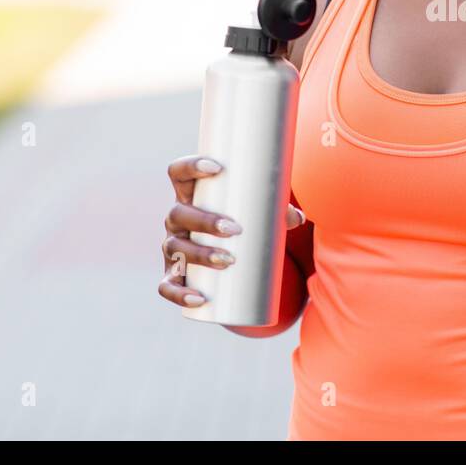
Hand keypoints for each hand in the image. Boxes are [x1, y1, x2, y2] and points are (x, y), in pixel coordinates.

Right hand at [157, 154, 305, 308]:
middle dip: (205, 221)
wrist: (227, 251)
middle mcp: (176, 218)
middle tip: (235, 229)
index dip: (191, 166)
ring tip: (228, 260)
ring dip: (200, 255)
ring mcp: (172, 246)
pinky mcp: (173, 274)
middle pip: (178, 213)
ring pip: (175, 248)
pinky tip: (198, 298)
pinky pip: (167, 286)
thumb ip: (277, 210)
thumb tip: (298, 218)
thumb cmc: (241, 219)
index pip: (178, 172)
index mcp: (190, 194)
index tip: (217, 168)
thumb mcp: (256, 210)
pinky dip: (179, 293)